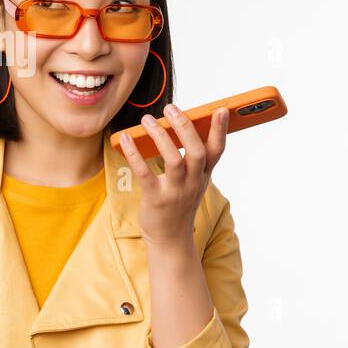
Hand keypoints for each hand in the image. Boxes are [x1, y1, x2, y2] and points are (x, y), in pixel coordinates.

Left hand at [116, 104, 228, 247]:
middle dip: (185, 128)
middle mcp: (193, 182)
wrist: (170, 239)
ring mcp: (175, 191)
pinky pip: (145, 174)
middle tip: (172, 109)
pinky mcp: (156, 198)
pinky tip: (126, 139)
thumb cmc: (180, 204)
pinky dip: (134, 154)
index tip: (221, 109)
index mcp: (203, 175)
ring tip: (147, 120)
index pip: (216, 150)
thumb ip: (194, 158)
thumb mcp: (194, 182)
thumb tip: (183, 125)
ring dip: (160, 137)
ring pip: (173, 160)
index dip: (220, 130)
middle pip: (196, 151)